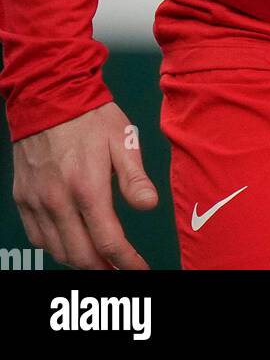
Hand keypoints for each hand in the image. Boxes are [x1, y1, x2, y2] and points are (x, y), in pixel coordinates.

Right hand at [12, 100, 157, 268]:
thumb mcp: (122, 139)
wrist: (48, 95)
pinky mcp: (22, 198)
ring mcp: (36, 202)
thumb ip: (135, 177)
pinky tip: (71, 240)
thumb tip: (150, 205)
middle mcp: (58, 200)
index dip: (127, 262)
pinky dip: (56, 247)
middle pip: (81, 255)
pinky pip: (38, 237)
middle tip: (120, 267)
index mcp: (87, 186)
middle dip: (104, 268)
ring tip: (99, 258)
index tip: (140, 270)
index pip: (108, 241)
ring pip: (58, 251)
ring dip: (80, 260)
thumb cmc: (89, 116)